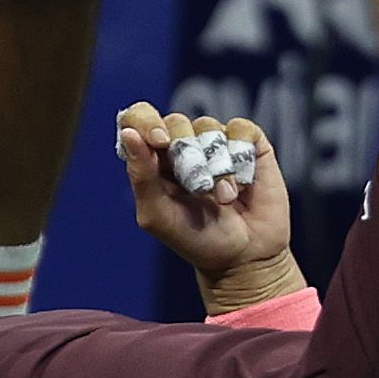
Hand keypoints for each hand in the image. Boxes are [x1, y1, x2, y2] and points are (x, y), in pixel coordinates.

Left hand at [116, 103, 298, 298]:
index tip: (160, 143)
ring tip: (224, 199)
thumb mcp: (159, 216)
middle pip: (176, 122)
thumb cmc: (196, 240)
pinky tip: (242, 185)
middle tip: (198, 189)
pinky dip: (240, 157)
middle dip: (187, 156)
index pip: (139, 119)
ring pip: (208, 126)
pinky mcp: (249, 144)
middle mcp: (183, 144)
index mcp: (153, 159)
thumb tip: (129, 133)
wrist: (245, 258)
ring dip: (217, 167)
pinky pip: (240, 129)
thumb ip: (141, 176)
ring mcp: (216, 142)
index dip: (147, 122)